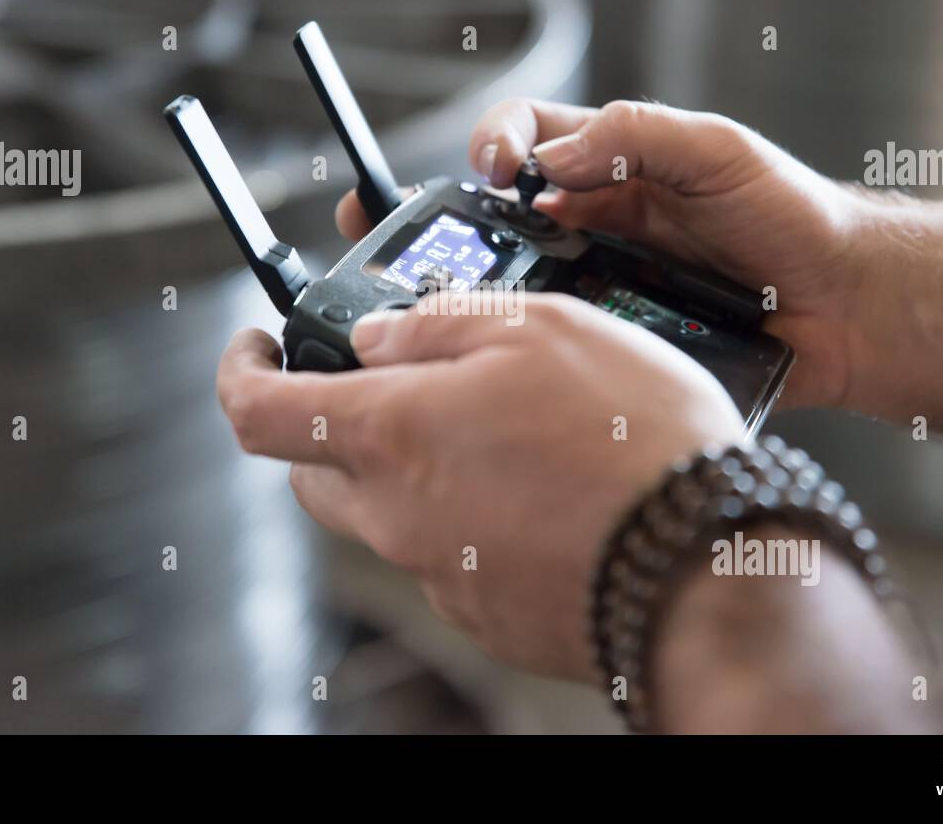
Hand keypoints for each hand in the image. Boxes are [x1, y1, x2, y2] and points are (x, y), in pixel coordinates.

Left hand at [217, 292, 743, 680]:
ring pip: (381, 515)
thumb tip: (376, 340)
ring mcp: (436, 576)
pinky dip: (462, 520)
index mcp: (392, 434)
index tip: (254, 349)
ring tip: (494, 434)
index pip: (258, 412)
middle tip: (385, 388)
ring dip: (407, 471)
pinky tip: (533, 494)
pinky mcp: (481, 616)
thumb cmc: (634, 440)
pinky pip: (442, 559)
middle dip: (327, 424)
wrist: (703, 570)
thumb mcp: (543, 328)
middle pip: (313, 471)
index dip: (239, 372)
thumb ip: (439, 327)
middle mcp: (396, 515)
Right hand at [338, 99, 866, 409]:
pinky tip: (493, 364)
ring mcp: (596, 291)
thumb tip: (555, 157)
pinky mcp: (610, 348)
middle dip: (433, 225)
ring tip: (418, 309)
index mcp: (610, 167)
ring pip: (509, 291)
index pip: (524, 140)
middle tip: (380, 234)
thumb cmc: (792, 217)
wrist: (845, 309)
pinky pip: (551, 350)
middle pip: (492, 221)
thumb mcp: (719, 150)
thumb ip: (639, 135)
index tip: (493, 171)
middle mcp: (591, 227)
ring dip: (462, 297)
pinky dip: (515, 355)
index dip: (493, 144)